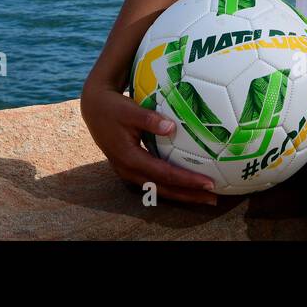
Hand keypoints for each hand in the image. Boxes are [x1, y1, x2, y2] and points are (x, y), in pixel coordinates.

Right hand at [80, 79, 219, 206]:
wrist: (94, 109)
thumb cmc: (113, 107)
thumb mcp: (130, 110)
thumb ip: (149, 119)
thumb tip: (172, 127)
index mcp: (129, 158)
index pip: (164, 174)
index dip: (187, 180)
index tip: (208, 183)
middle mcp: (129, 170)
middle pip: (164, 189)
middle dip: (189, 195)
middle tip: (213, 199)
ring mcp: (129, 172)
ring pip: (159, 189)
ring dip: (182, 194)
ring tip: (204, 196)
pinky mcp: (131, 168)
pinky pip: (155, 182)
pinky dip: (172, 185)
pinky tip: (187, 184)